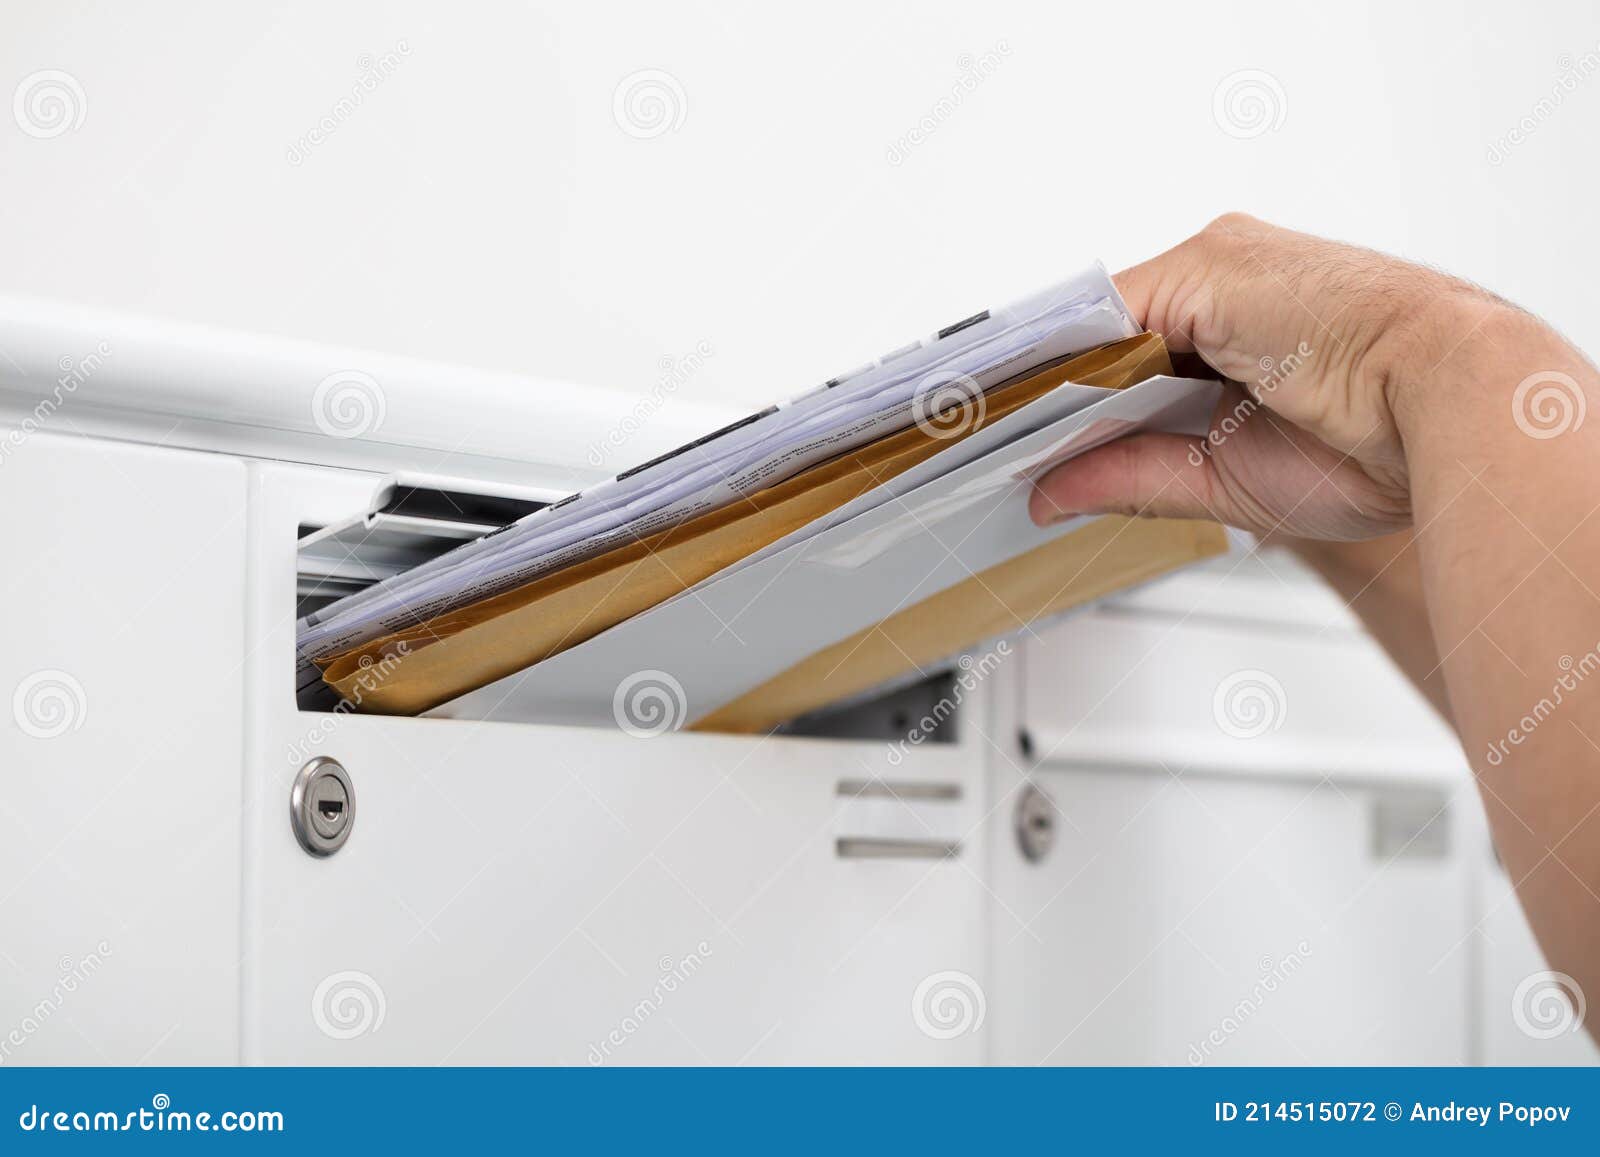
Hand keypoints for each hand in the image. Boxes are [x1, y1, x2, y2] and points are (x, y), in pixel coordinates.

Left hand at [1028, 213, 1491, 540]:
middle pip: (1103, 333)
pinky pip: (1105, 309)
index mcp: (1241, 324)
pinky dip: (1060, 353)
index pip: (1127, 353)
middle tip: (984, 442)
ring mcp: (1214, 266)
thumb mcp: (1222, 477)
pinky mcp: (1207, 267)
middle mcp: (1222, 281)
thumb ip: (1130, 476)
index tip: (1019, 440)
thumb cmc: (1377, 443)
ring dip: (1046, 373)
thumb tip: (1048, 494)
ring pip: (1098, 319)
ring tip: (987, 428)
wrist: (1453, 412)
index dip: (1071, 397)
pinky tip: (1021, 397)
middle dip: (1048, 390)